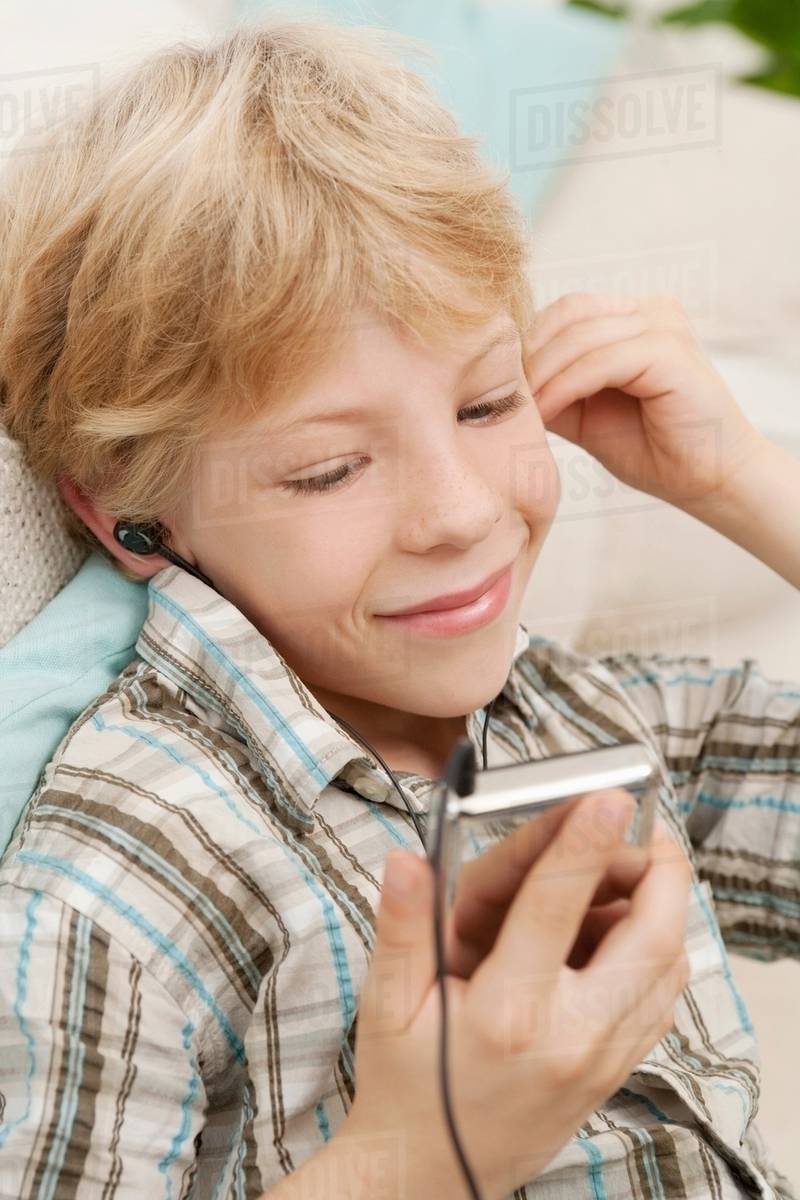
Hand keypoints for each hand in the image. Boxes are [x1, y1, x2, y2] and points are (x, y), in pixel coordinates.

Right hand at [348, 790, 692, 1199]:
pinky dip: (658, 952)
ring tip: (620, 876)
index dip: (584, 842)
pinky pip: (662, 1000)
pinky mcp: (616, 1072)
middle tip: (639, 827)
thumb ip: (402, 927)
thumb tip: (408, 860)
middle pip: (650, 937)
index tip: (608, 795)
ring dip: (660, 909)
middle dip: (658, 870)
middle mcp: (571, 1035)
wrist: (431, 1174)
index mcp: (509, 1010)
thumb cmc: (406, 1084)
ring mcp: (603, 1059)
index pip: (557, 906)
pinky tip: (619, 932)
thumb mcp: (388, 1004)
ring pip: (669, 966)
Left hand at [523, 292, 762, 509]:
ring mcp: (665, 326)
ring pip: (580, 336)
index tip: (501, 386)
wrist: (707, 481)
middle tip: (503, 397)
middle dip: (530, 356)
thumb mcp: (585, 413)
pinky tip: (547, 412)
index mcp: (634, 317)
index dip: (529, 344)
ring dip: (542, 374)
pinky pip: (600, 361)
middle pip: (569, 313)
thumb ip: (552, 388)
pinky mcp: (670, 352)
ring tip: (522, 410)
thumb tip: (499, 381)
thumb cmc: (651, 449)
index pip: (566, 311)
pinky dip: (566, 386)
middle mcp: (652, 311)